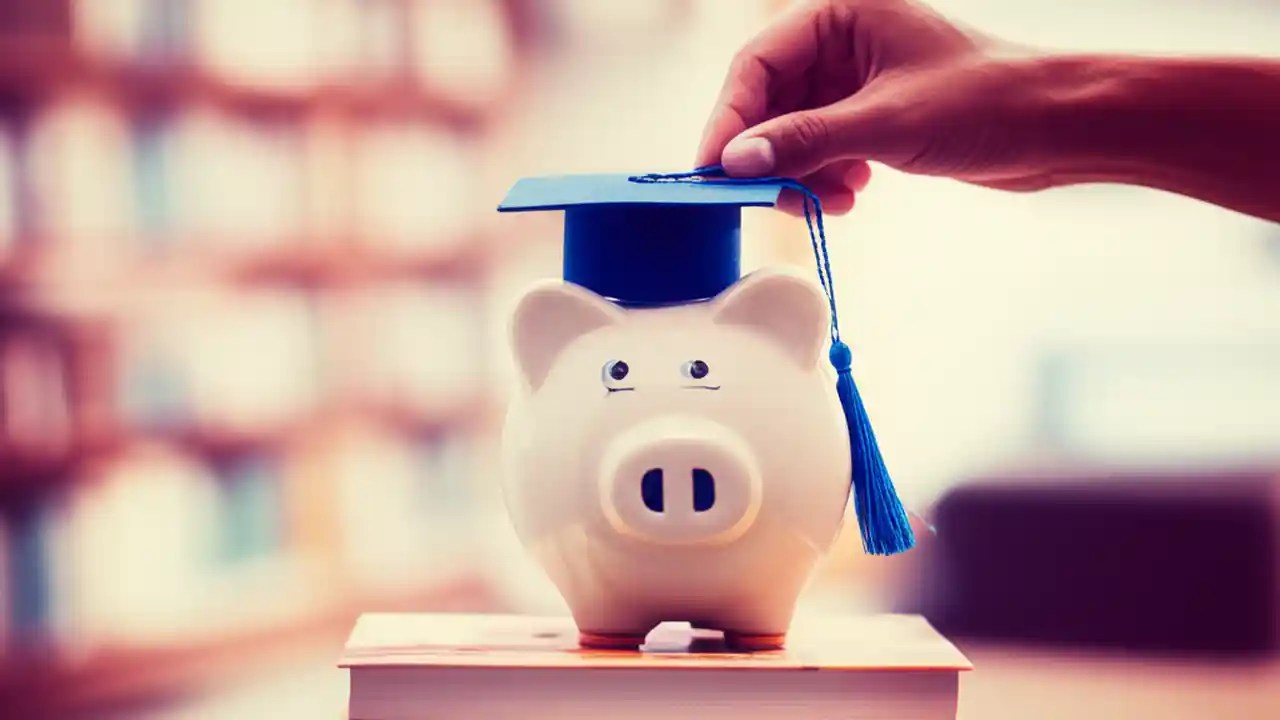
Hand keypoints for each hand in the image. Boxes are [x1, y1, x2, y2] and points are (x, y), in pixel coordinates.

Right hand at [697, 0, 1047, 214]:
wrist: (1055, 127)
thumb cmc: (986, 102)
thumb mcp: (886, 123)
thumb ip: (805, 140)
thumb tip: (736, 161)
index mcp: (841, 13)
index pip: (758, 63)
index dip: (731, 118)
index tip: (713, 169)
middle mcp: (843, 40)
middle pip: (770, 99)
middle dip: (769, 152)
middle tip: (764, 196)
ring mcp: (856, 80)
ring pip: (793, 130)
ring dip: (800, 171)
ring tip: (827, 199)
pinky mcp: (871, 114)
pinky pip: (821, 147)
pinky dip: (825, 176)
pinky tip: (852, 193)